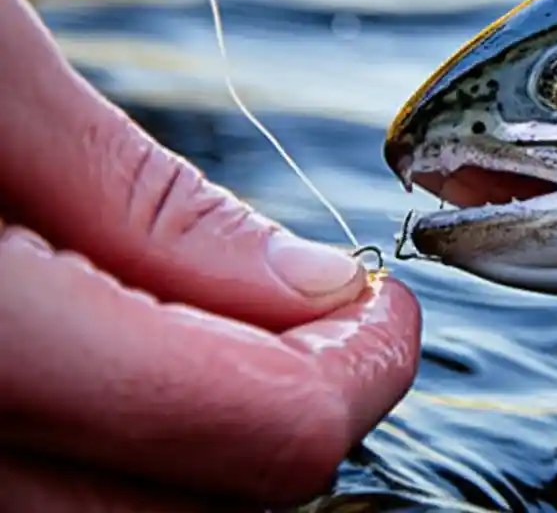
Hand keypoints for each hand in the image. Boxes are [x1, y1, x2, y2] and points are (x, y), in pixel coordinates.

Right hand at [0, 0, 420, 509]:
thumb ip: (145, 204)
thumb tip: (310, 289)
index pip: (252, 435)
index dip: (361, 369)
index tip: (381, 307)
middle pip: (200, 511)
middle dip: (296, 411)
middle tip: (317, 315)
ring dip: (215, 437)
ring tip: (216, 323)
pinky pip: (45, 502)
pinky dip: (126, 447)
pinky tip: (128, 353)